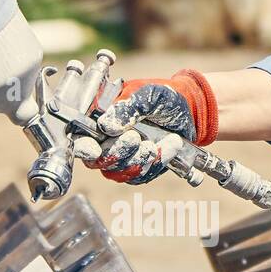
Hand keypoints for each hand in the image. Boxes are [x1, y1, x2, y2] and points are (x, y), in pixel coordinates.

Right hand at [73, 69, 216, 183]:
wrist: (190, 112)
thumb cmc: (163, 97)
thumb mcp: (148, 95)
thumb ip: (128, 107)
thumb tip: (105, 125)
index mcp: (99, 118)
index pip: (80, 137)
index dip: (82, 147)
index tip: (93, 150)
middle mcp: (106, 140)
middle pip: (97, 160)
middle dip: (116, 152)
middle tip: (136, 138)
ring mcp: (122, 156)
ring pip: (117, 172)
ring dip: (137, 160)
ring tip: (154, 144)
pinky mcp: (138, 168)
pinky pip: (139, 176)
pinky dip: (154, 164)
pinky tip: (168, 147)